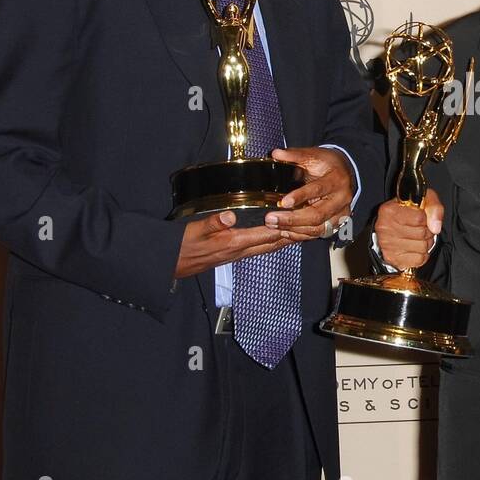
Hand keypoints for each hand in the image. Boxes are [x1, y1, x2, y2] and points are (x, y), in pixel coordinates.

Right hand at [174, 209, 296, 278]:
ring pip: (267, 248)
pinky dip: (271, 242)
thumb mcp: (196, 230)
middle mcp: (239, 251)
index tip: (298, 221)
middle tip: (308, 228)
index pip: (265, 236)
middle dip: (290, 236)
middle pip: (272, 244)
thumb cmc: (183, 245)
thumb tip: (231, 216)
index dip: (282, 228)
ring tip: (299, 232)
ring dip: (283, 240)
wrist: (172, 263)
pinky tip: (275, 238)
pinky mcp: (233, 255)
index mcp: (233, 243)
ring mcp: (237, 254)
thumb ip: (214, 223)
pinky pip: (259, 249)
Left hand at [265, 146, 354, 241]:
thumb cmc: (328, 165)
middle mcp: (341, 199)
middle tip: (271, 219)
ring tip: (274, 226)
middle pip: (317, 214)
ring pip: (318, 228)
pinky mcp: (336, 224)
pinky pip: (318, 234)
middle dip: (292, 219)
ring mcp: (341, 214)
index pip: (318, 189)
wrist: (346, 173)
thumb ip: (294, 155)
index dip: (300, 196)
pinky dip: (300, 235)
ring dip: (294, 229)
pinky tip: (285, 231)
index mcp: (336, 180)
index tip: (283, 202)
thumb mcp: (313, 155)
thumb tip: (276, 153)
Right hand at [374, 190, 443, 269]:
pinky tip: (415, 247)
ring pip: (422, 247)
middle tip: (421, 227)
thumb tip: (436, 227)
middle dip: (427, 231)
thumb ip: (433, 207)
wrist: (390, 225)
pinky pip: (419, 259)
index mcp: (390, 210)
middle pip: (421, 233)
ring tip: (418, 237)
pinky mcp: (392, 258)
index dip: (426, 218)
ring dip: (425, 243)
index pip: (419, 218)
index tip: (421, 217)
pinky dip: (422, 254)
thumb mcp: (422, 200)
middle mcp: (385, 228)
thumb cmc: (407, 212)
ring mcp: (387, 244)